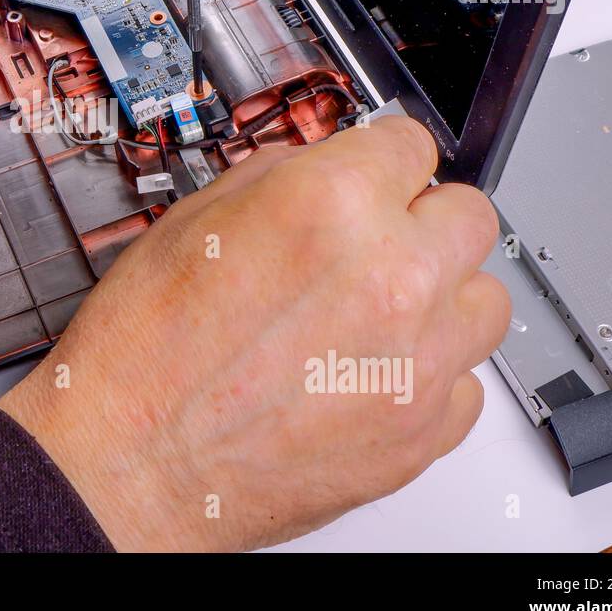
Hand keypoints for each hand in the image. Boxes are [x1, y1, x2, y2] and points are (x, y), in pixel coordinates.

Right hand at [0, 117, 509, 551]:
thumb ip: (279, 178)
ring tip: (378, 315)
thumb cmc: (141, 355)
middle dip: (424, 220)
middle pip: (470, 216)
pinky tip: (369, 374)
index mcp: (329, 207)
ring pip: (485, 301)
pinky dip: (428, 375)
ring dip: (441, 297)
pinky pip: (467, 384)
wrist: (126, 466)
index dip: (382, 159)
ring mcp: (416, 362)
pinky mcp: (421, 434)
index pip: (411, 144)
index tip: (376, 176)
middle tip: (376, 244)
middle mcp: (390, 277)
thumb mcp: (191, 222)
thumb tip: (322, 169)